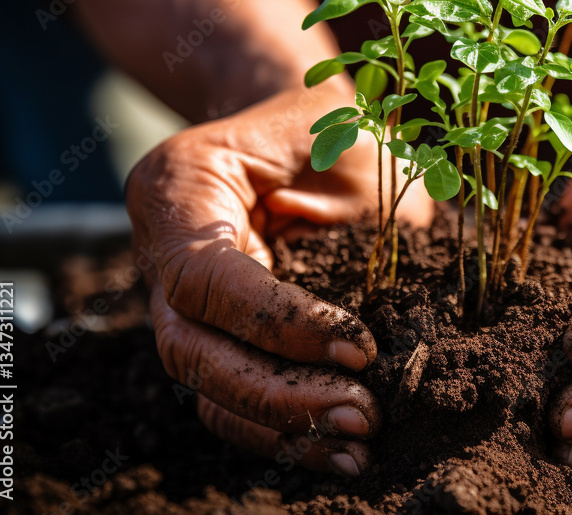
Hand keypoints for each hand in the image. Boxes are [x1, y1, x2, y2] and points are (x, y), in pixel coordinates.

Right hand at [128, 87, 431, 475]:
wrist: (292, 126)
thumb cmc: (326, 125)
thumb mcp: (347, 139)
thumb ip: (360, 213)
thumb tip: (408, 316)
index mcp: (179, 189)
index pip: (211, 280)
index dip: (281, 324)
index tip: (360, 350)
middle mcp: (162, 252)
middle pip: (194, 351)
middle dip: (281, 395)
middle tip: (363, 415)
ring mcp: (176, 299)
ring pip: (206, 388)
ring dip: (282, 427)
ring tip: (359, 446)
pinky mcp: (209, 332)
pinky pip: (228, 395)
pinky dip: (279, 428)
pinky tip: (336, 447)